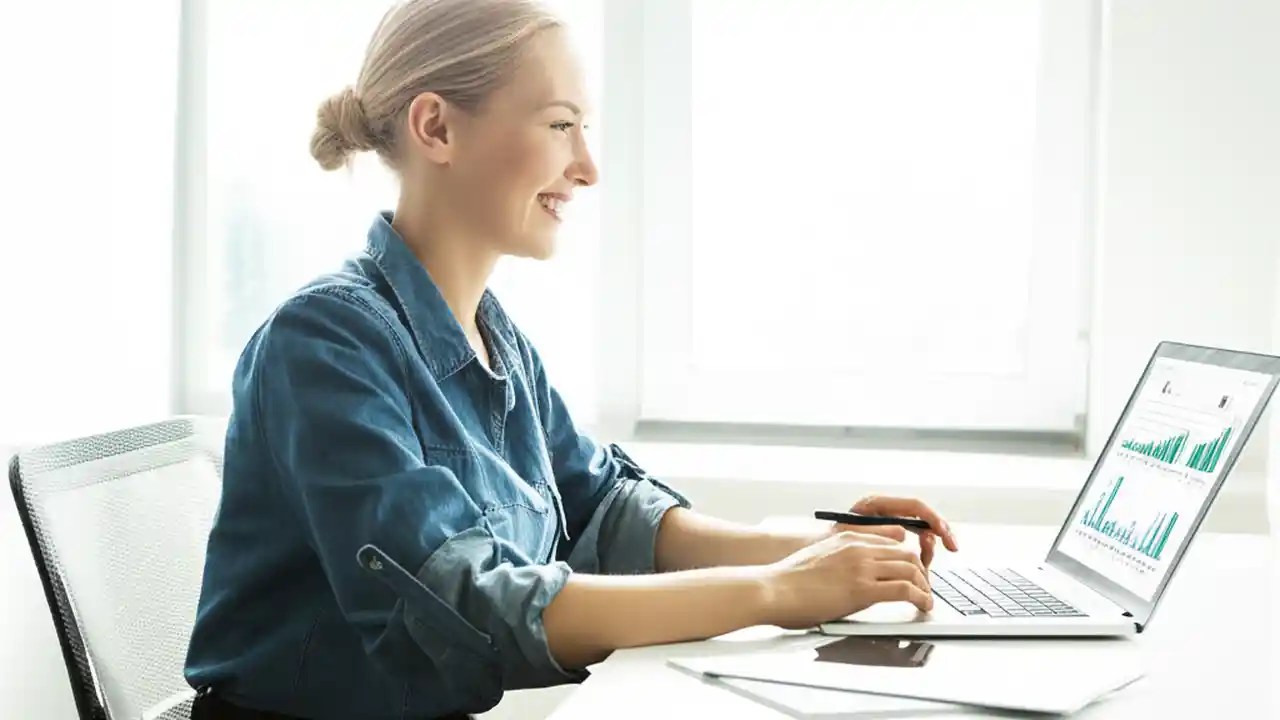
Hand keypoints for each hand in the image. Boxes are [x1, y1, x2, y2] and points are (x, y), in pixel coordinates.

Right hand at [762, 532, 933, 629]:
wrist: (773, 588)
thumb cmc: (787, 579)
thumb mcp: (819, 557)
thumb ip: (840, 560)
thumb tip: (850, 576)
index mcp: (847, 537)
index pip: (892, 539)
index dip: (907, 557)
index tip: (911, 570)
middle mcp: (858, 547)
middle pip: (906, 553)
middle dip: (920, 571)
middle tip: (923, 587)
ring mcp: (862, 566)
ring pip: (911, 569)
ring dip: (924, 586)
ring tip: (927, 599)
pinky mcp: (863, 589)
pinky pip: (905, 589)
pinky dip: (920, 598)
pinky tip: (924, 606)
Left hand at [836, 495, 959, 567]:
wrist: (819, 553)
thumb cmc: (830, 543)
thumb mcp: (852, 536)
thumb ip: (877, 533)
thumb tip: (905, 536)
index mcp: (876, 504)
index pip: (914, 505)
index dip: (932, 518)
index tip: (943, 534)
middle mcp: (886, 509)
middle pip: (923, 515)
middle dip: (940, 532)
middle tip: (952, 547)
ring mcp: (890, 521)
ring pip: (922, 530)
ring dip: (929, 547)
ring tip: (926, 564)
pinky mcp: (892, 535)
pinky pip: (915, 541)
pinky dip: (922, 553)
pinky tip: (921, 566)